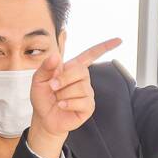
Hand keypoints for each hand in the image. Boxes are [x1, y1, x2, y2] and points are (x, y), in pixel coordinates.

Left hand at [27, 37, 121, 155]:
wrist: (43, 117)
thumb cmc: (43, 97)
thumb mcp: (38, 79)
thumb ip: (45, 67)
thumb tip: (55, 55)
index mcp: (73, 68)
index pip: (91, 54)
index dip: (105, 47)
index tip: (119, 40)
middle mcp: (83, 79)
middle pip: (82, 71)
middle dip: (64, 79)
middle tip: (52, 87)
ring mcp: (87, 93)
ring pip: (80, 88)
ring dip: (63, 94)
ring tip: (57, 99)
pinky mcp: (88, 107)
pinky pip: (81, 102)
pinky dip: (67, 104)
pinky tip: (62, 106)